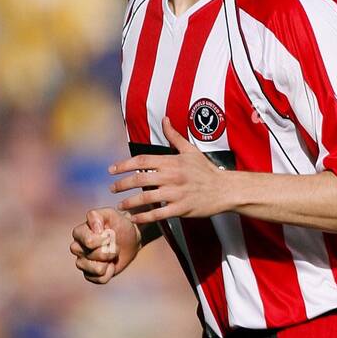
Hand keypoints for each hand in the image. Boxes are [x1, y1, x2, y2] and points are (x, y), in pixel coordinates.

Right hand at [69, 207, 140, 284]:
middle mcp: (77, 248)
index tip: (111, 234)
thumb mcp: (111, 214)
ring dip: (109, 261)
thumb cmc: (119, 224)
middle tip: (113, 244)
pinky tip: (111, 265)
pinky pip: (100, 279)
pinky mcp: (90, 275)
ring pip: (96, 269)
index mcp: (79, 233)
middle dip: (108, 251)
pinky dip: (110, 273)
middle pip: (92, 256)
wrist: (130, 238)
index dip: (104, 240)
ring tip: (111, 254)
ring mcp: (82, 263)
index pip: (89, 242)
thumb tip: (95, 230)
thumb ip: (98, 215)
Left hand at [108, 115, 232, 221]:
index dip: (124, 165)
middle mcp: (172, 176)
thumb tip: (164, 119)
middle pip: (140, 179)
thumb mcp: (190, 150)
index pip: (142, 161)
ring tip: (121, 205)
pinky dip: (144, 217)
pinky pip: (158, 214)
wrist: (224, 190)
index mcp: (172, 161)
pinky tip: (135, 218)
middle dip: (122, 184)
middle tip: (112, 188)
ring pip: (146, 198)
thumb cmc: (206, 170)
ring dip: (130, 202)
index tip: (112, 170)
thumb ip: (174, 136)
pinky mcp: (181, 209)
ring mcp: (176, 194)